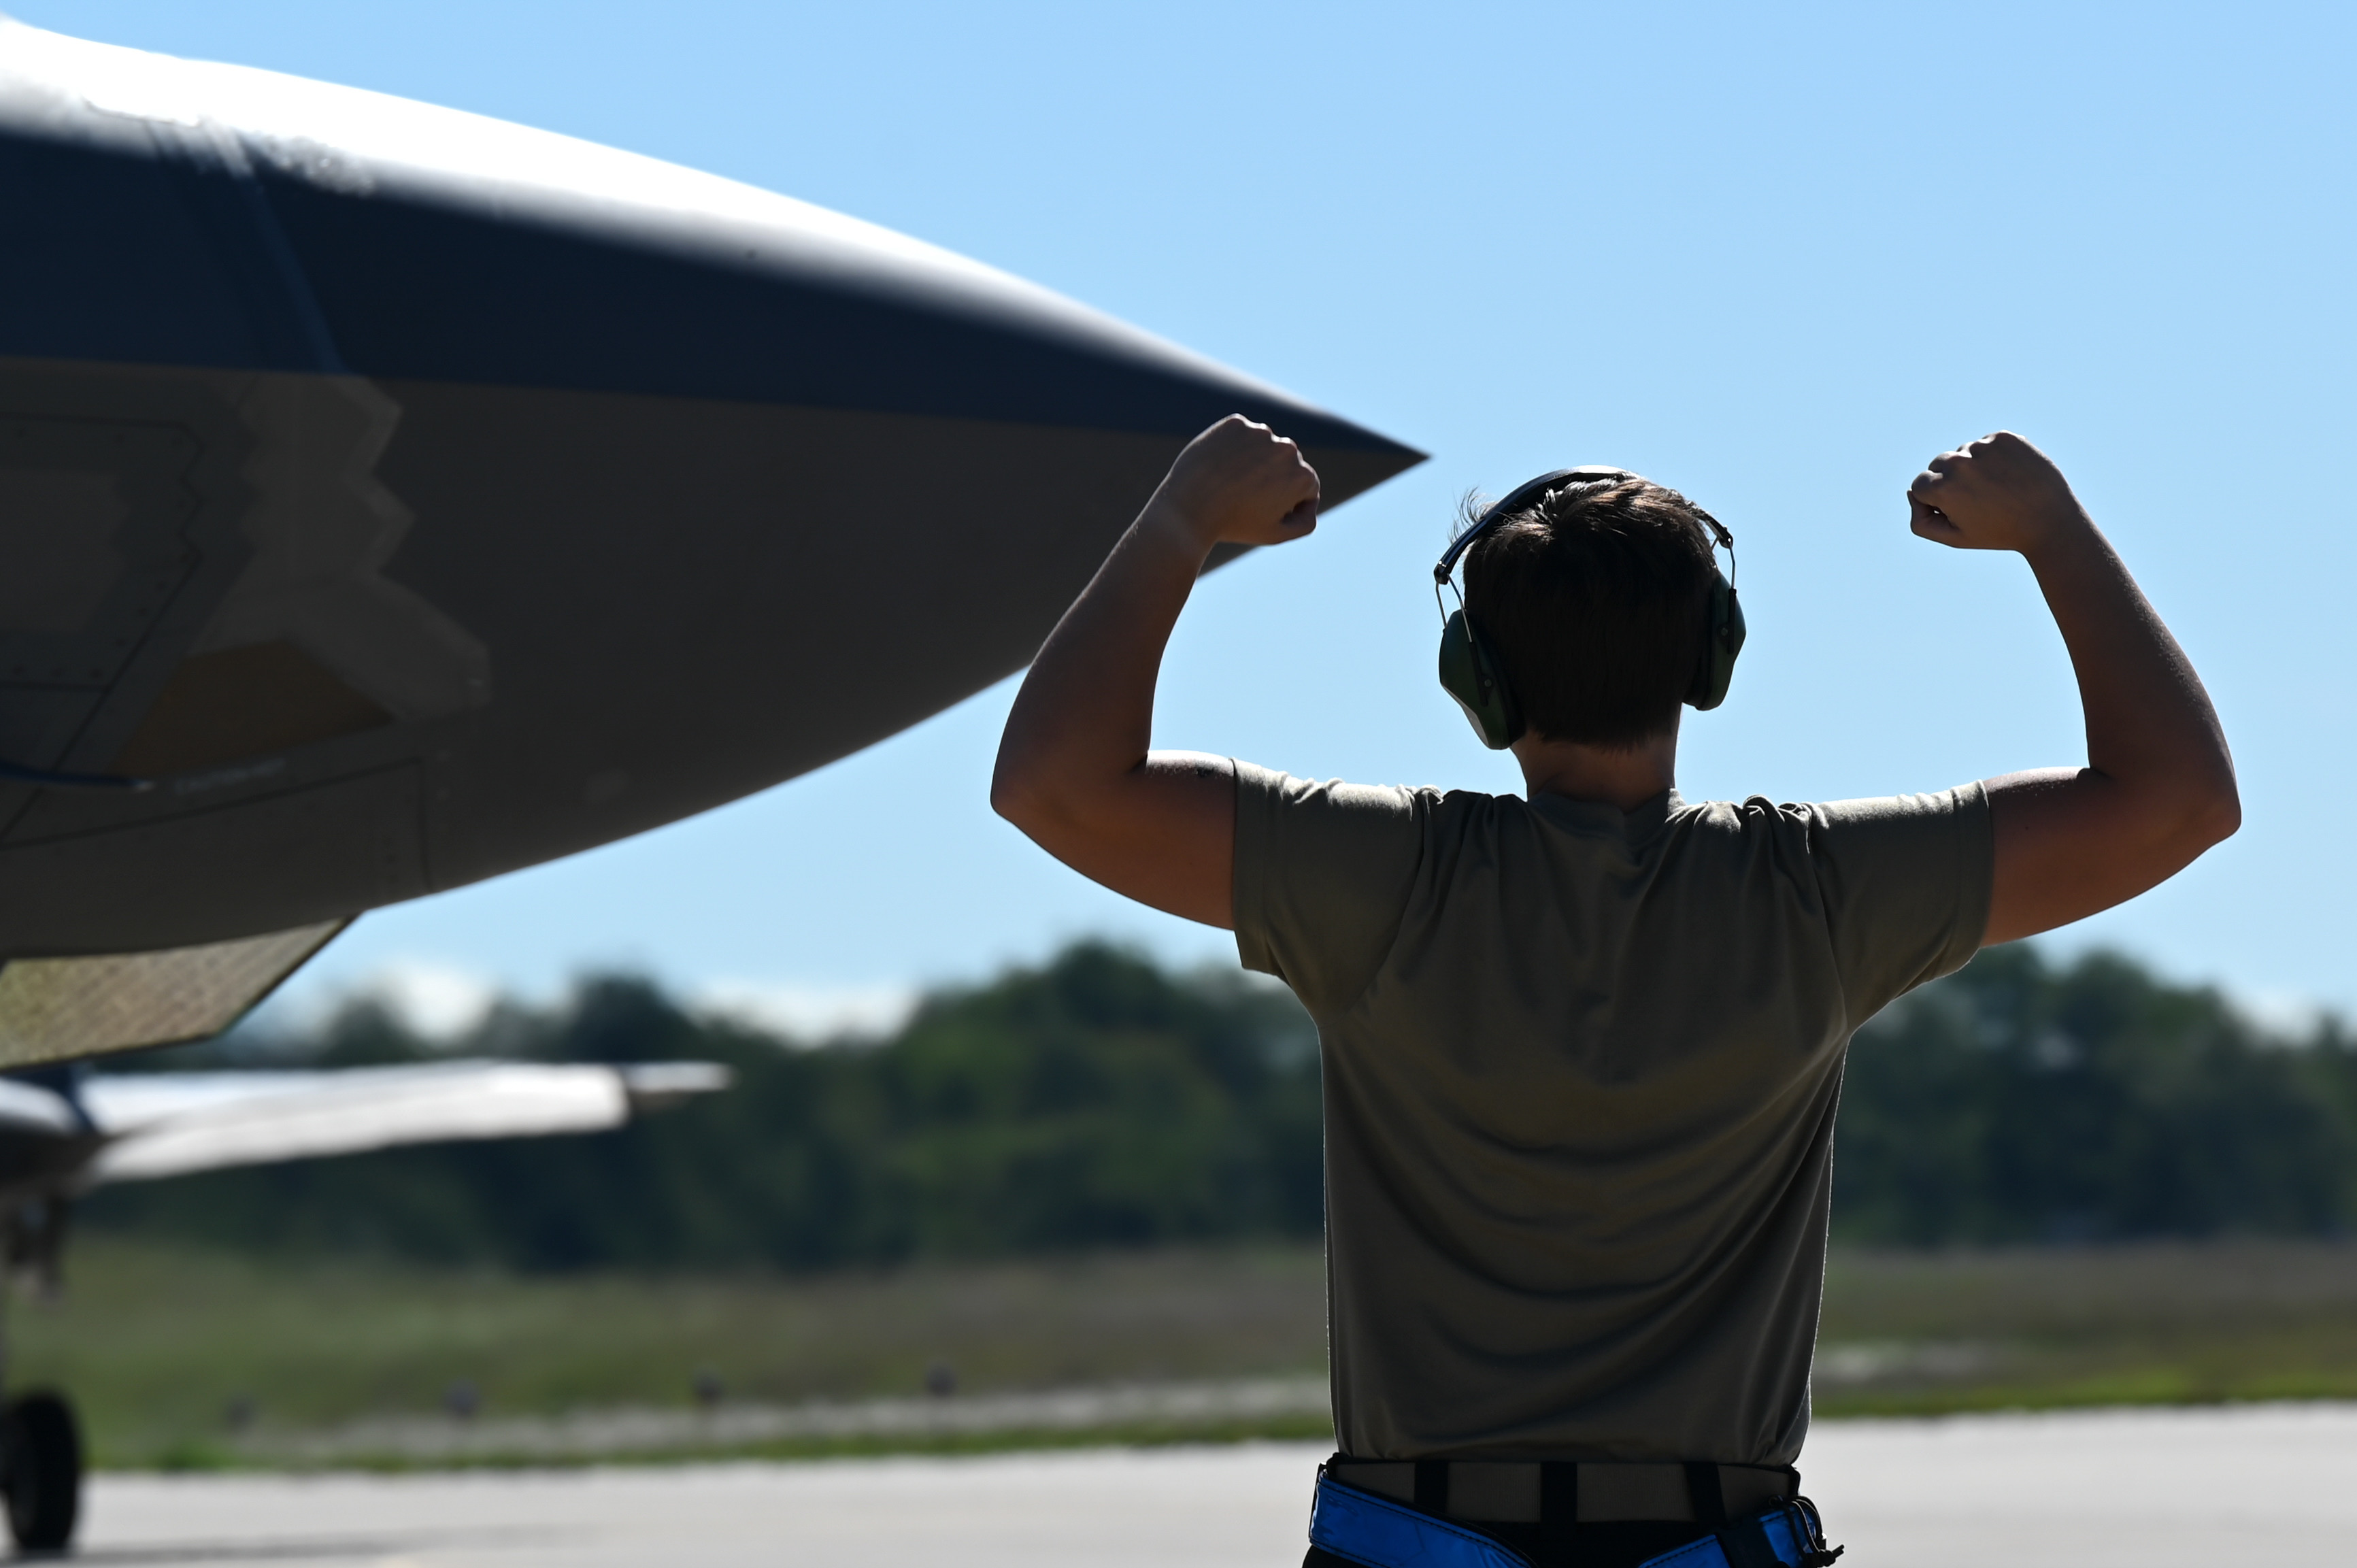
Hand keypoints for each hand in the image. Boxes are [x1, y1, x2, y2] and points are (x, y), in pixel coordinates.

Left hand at [1147, 415, 1321, 549]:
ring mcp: (1261, 432)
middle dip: (1270, 478)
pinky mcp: (1235, 423)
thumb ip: (1305, 522)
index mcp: (1303, 475)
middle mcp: (1288, 448)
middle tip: (1243, 497)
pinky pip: (1239, 435)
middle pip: (1284, 463)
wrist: (1189, 507)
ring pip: (1262, 447)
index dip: (1285, 501)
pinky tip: (1219, 466)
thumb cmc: (1233, 524)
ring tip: (1229, 482)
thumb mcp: (1275, 534)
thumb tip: (1310, 503)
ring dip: (1252, 460)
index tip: (1262, 511)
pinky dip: (1232, 448)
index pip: (1305, 485)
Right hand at [1907, 431, 2088, 556]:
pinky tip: (2009, 474)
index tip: (1957, 510)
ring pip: (1963, 452)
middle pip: (1939, 464)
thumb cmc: (2000, 532)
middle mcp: (1960, 463)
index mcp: (1944, 488)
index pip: (1919, 484)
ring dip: (1973, 466)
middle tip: (1979, 499)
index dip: (1935, 500)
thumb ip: (1921, 521)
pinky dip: (1994, 456)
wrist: (2050, 520)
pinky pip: (1987, 443)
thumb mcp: (1955, 537)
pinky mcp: (2005, 437)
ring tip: (1997, 488)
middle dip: (1951, 480)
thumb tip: (1912, 492)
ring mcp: (1983, 447)